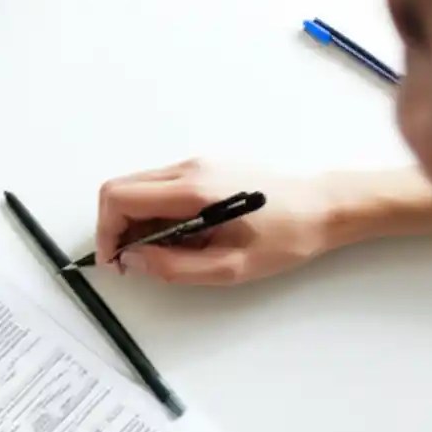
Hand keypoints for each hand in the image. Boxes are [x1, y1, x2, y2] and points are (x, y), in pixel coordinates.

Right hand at [96, 160, 341, 285]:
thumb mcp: (230, 267)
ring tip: (163, 252)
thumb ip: (174, 267)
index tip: (116, 262)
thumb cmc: (286, 237)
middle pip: (120, 188)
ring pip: (138, 187)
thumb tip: (133, 261)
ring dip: (135, 221)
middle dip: (115, 227)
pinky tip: (181, 236)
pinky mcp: (204, 168)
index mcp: (192, 190)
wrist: (324, 206)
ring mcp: (195, 164)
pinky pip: (159, 186)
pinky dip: (153, 212)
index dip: (106, 232)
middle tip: (133, 262)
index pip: (119, 198)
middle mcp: (187, 168)